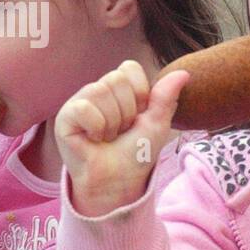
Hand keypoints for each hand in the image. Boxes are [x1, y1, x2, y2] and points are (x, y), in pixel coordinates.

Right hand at [53, 61, 188, 216]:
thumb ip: (166, 97)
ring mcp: (79, 102)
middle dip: (127, 111)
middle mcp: (97, 91)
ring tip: (107, 137)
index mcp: (118, 88)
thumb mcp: (157, 124)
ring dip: (112, 122)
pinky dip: (96, 127)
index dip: (140, 94)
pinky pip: (84, 108)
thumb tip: (184, 73)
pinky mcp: (65, 117)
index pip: (129, 68)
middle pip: (116, 79)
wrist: (120, 181)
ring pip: (100, 91)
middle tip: (121, 132)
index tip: (139, 117)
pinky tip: (92, 140)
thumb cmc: (136, 153)